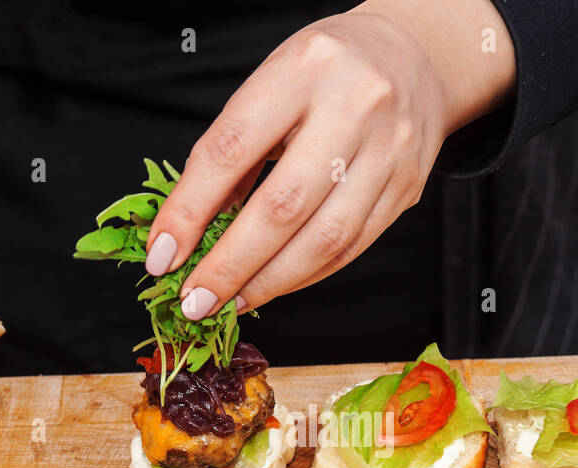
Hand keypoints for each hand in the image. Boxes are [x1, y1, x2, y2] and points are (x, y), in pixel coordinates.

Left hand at [144, 0, 515, 319]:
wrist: (414, 56)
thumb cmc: (328, 71)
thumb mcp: (271, 84)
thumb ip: (233, 149)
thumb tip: (190, 228)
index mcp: (304, 68)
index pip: (231, 149)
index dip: (190, 210)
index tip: (163, 255)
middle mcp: (354, 107)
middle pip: (282, 207)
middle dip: (230, 264)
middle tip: (195, 300)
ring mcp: (389, 152)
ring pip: (323, 239)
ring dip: (268, 281)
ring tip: (231, 300)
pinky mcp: (406, 188)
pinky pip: (351, 248)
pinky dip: (306, 275)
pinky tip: (274, 285)